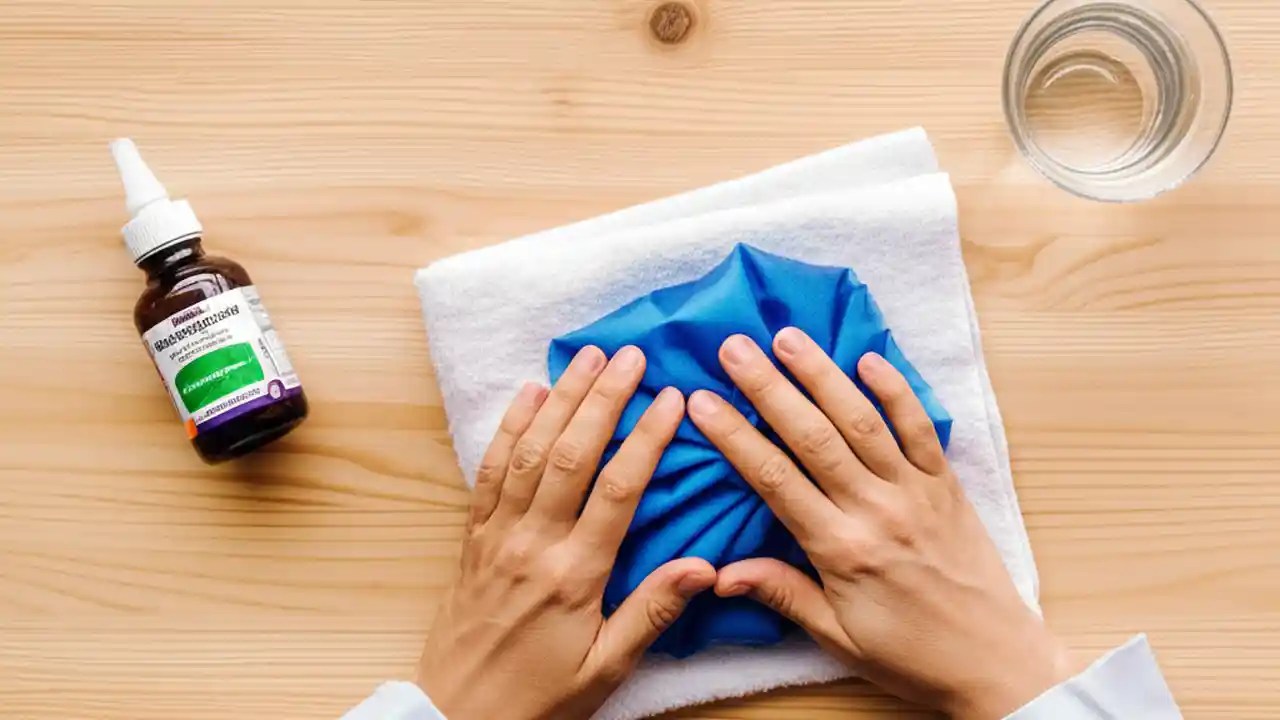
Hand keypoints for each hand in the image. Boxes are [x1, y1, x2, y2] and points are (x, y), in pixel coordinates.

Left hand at [417, 346, 715, 719]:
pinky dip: (508, 427)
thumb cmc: (539, 698)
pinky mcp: (472, 537)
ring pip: (528, 452)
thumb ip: (653, 612)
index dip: (647, 437)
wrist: (456, 717)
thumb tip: (704, 567)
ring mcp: (497, 535)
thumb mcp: (607, 669)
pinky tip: (527, 394)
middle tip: (630, 354)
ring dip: (558, 399)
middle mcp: (533, 543)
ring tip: (585, 356)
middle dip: (602, 398)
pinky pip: (489, 471)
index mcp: (575, 575)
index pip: (618, 489)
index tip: (672, 398)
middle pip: (570, 454)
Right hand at [686, 329, 1075, 719]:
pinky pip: (920, 429)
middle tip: (735, 347)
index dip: (734, 437)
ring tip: (788, 338)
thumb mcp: (837, 637)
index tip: (700, 401)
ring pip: (862, 420)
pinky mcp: (947, 485)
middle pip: (813, 437)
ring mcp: (915, 492)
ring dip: (823, 375)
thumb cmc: (910, 655)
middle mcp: (876, 510)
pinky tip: (868, 358)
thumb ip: (782, 593)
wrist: (996, 662)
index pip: (775, 479)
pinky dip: (895, 391)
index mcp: (841, 549)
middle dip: (768, 388)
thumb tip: (719, 575)